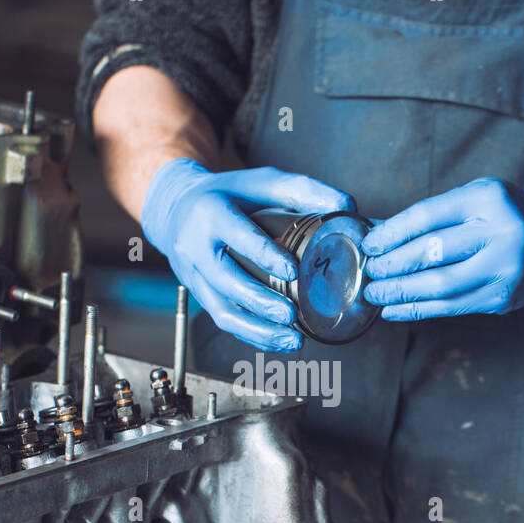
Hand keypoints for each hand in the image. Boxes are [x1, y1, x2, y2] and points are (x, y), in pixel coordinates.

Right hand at [141, 158, 354, 351]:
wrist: (176, 208)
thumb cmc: (228, 194)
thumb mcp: (261, 181)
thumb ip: (302, 190)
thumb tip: (346, 206)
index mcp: (211, 213)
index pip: (237, 236)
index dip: (264, 255)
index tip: (292, 272)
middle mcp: (195, 246)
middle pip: (226, 280)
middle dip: (259, 302)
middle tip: (291, 316)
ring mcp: (193, 275)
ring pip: (221, 310)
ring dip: (257, 331)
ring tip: (292, 341)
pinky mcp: (199, 295)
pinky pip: (223, 319)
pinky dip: (252, 335)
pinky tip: (278, 341)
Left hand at [360, 178, 523, 320]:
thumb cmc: (501, 213)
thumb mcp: (472, 199)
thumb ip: (429, 216)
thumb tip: (376, 234)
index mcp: (488, 199)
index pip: (428, 217)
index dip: (392, 233)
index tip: (369, 245)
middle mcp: (502, 233)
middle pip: (433, 253)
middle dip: (393, 265)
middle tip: (370, 272)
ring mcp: (506, 269)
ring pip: (441, 286)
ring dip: (401, 292)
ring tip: (376, 294)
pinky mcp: (504, 298)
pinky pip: (452, 308)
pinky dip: (418, 309)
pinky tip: (395, 309)